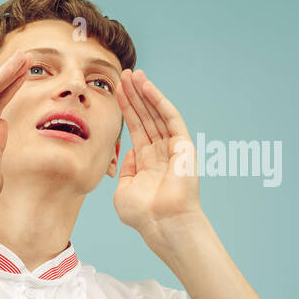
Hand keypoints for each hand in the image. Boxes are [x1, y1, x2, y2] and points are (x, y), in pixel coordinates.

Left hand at [114, 69, 204, 247]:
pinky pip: (170, 118)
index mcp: (147, 163)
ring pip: (157, 113)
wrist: (163, 224)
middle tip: (124, 74)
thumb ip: (125, 169)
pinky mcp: (183, 145)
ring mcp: (173, 148)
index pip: (136, 129)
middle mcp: (161, 153)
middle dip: (134, 96)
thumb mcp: (124, 191)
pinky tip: (147, 88)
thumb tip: (129, 153)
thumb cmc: (144, 215)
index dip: (126, 110)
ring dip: (145, 93)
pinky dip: (159, 101)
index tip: (116, 92)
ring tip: (134, 74)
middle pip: (146, 117)